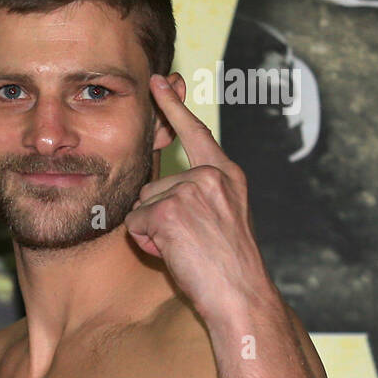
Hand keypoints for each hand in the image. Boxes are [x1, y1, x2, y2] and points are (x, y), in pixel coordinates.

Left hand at [124, 74, 272, 319]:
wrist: (241, 297)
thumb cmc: (227, 267)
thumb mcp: (220, 217)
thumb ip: (197, 195)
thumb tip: (153, 191)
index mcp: (227, 175)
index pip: (195, 132)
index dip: (173, 107)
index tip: (159, 80)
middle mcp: (212, 175)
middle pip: (152, 186)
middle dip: (157, 217)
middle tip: (191, 243)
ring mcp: (191, 191)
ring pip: (142, 206)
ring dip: (153, 232)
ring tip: (186, 250)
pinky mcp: (169, 211)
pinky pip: (135, 225)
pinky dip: (147, 244)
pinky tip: (176, 254)